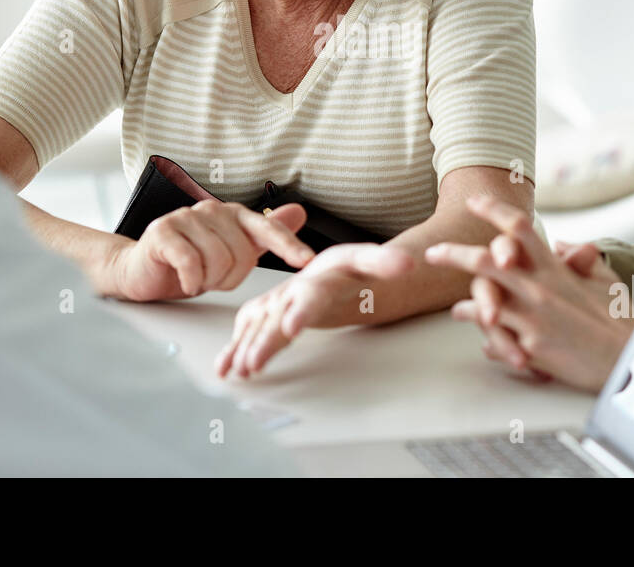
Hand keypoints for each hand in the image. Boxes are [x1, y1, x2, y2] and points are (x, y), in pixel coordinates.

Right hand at [96, 202, 315, 300]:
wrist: (143, 271)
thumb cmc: (188, 263)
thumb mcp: (233, 253)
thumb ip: (265, 235)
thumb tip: (299, 212)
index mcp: (233, 215)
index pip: (268, 229)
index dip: (289, 245)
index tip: (308, 261)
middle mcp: (212, 210)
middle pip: (242, 255)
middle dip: (230, 278)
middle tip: (211, 278)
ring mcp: (186, 217)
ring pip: (218, 261)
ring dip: (208, 281)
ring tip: (196, 277)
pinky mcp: (163, 232)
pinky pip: (191, 263)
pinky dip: (191, 280)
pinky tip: (185, 280)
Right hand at [215, 243, 413, 378]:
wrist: (335, 268)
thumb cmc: (350, 269)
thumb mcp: (370, 262)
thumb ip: (387, 262)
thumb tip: (408, 263)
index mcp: (319, 276)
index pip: (311, 293)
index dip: (300, 311)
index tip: (291, 328)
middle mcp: (293, 288)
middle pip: (278, 315)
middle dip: (265, 339)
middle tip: (254, 362)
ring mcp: (277, 301)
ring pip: (260, 326)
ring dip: (247, 348)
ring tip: (241, 370)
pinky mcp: (267, 314)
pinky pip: (247, 331)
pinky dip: (234, 349)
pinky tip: (225, 367)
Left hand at [425, 195, 633, 391]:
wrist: (628, 358)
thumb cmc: (618, 317)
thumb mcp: (602, 278)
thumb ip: (578, 258)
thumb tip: (559, 244)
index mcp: (554, 268)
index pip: (519, 228)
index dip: (493, 210)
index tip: (473, 201)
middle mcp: (538, 288)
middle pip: (484, 261)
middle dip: (453, 254)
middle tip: (432, 252)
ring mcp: (532, 319)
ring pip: (481, 304)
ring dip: (466, 306)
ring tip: (455, 310)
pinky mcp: (530, 348)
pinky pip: (495, 341)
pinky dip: (488, 340)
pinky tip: (484, 340)